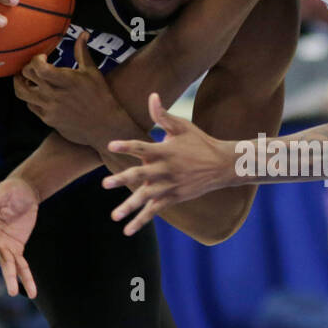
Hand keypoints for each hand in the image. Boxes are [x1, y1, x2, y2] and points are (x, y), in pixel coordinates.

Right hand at [0, 176, 39, 296]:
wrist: (25, 195)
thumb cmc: (10, 191)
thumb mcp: (3, 193)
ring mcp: (3, 245)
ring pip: (6, 263)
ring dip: (10, 277)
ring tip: (12, 293)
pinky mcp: (16, 249)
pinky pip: (21, 265)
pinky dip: (27, 278)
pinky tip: (32, 292)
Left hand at [13, 35, 132, 146]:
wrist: (105, 126)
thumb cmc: (101, 96)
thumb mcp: (93, 72)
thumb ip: (82, 52)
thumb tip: (83, 33)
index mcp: (67, 80)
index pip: (39, 67)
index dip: (36, 59)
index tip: (42, 58)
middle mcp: (56, 94)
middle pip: (26, 76)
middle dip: (27, 68)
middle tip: (33, 67)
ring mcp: (50, 108)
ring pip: (22, 92)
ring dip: (20, 83)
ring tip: (24, 79)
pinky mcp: (48, 120)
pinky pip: (31, 106)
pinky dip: (31, 98)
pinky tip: (37, 94)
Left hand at [101, 93, 236, 235]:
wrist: (222, 165)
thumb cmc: (200, 142)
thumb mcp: (182, 126)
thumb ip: (163, 115)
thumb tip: (152, 96)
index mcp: (165, 150)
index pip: (142, 146)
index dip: (127, 145)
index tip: (111, 145)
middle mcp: (165, 169)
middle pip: (141, 174)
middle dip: (123, 179)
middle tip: (105, 184)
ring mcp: (169, 186)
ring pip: (146, 197)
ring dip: (129, 206)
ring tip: (114, 216)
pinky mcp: (173, 197)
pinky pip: (155, 210)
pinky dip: (141, 220)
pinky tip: (127, 230)